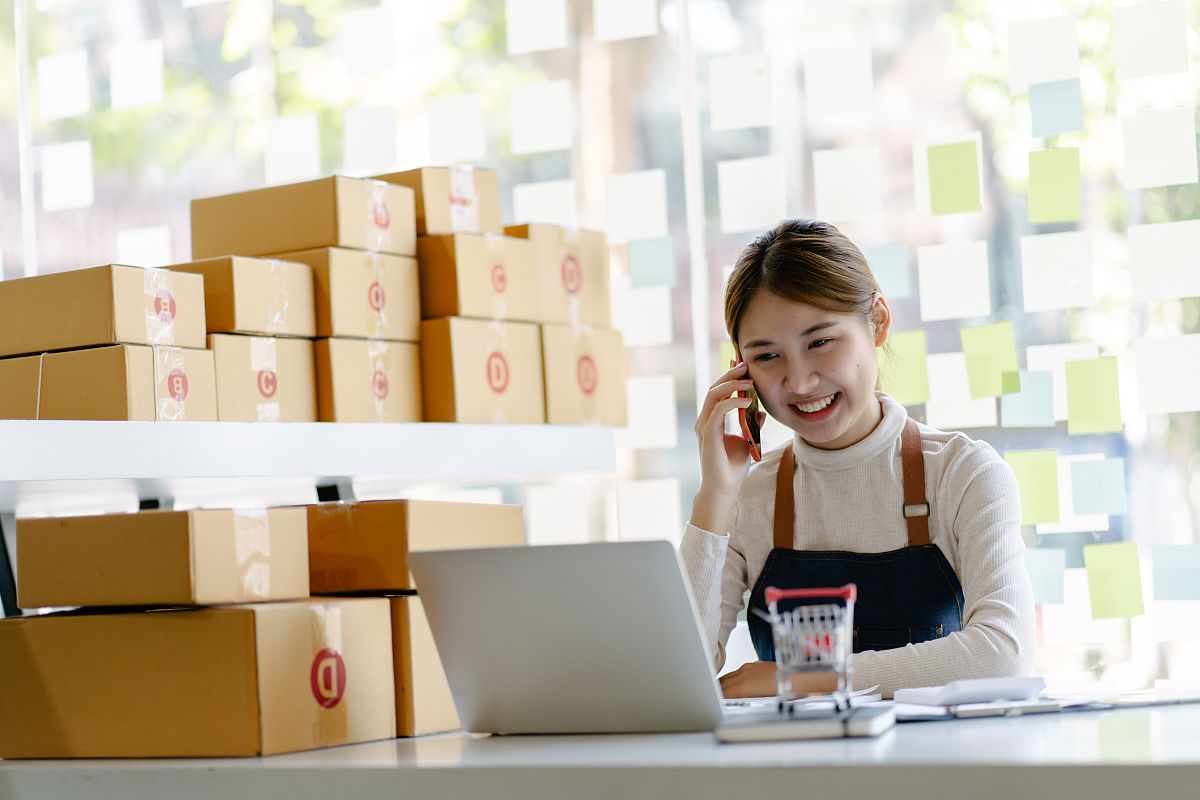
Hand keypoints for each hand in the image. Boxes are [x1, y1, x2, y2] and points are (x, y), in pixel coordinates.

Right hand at [689, 361, 764, 531]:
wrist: (724, 489)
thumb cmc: (732, 468)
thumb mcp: (747, 441)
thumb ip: (751, 425)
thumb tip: (761, 411)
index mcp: (711, 421)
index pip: (718, 393)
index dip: (729, 378)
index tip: (743, 367)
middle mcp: (704, 421)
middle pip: (714, 389)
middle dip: (730, 374)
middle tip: (745, 364)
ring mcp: (704, 427)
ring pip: (713, 395)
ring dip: (731, 385)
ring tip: (748, 380)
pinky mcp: (708, 434)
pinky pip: (718, 411)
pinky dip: (732, 402)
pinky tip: (747, 401)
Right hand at [719, 662, 838, 698]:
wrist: (809, 677)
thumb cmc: (794, 693)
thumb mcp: (767, 705)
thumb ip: (746, 707)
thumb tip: (735, 712)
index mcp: (746, 684)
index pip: (722, 694)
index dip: (714, 701)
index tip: (710, 708)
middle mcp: (746, 673)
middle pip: (722, 684)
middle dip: (715, 694)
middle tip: (709, 705)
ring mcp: (750, 667)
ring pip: (728, 678)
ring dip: (722, 688)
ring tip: (717, 698)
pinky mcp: (756, 665)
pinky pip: (737, 674)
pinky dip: (731, 683)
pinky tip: (733, 690)